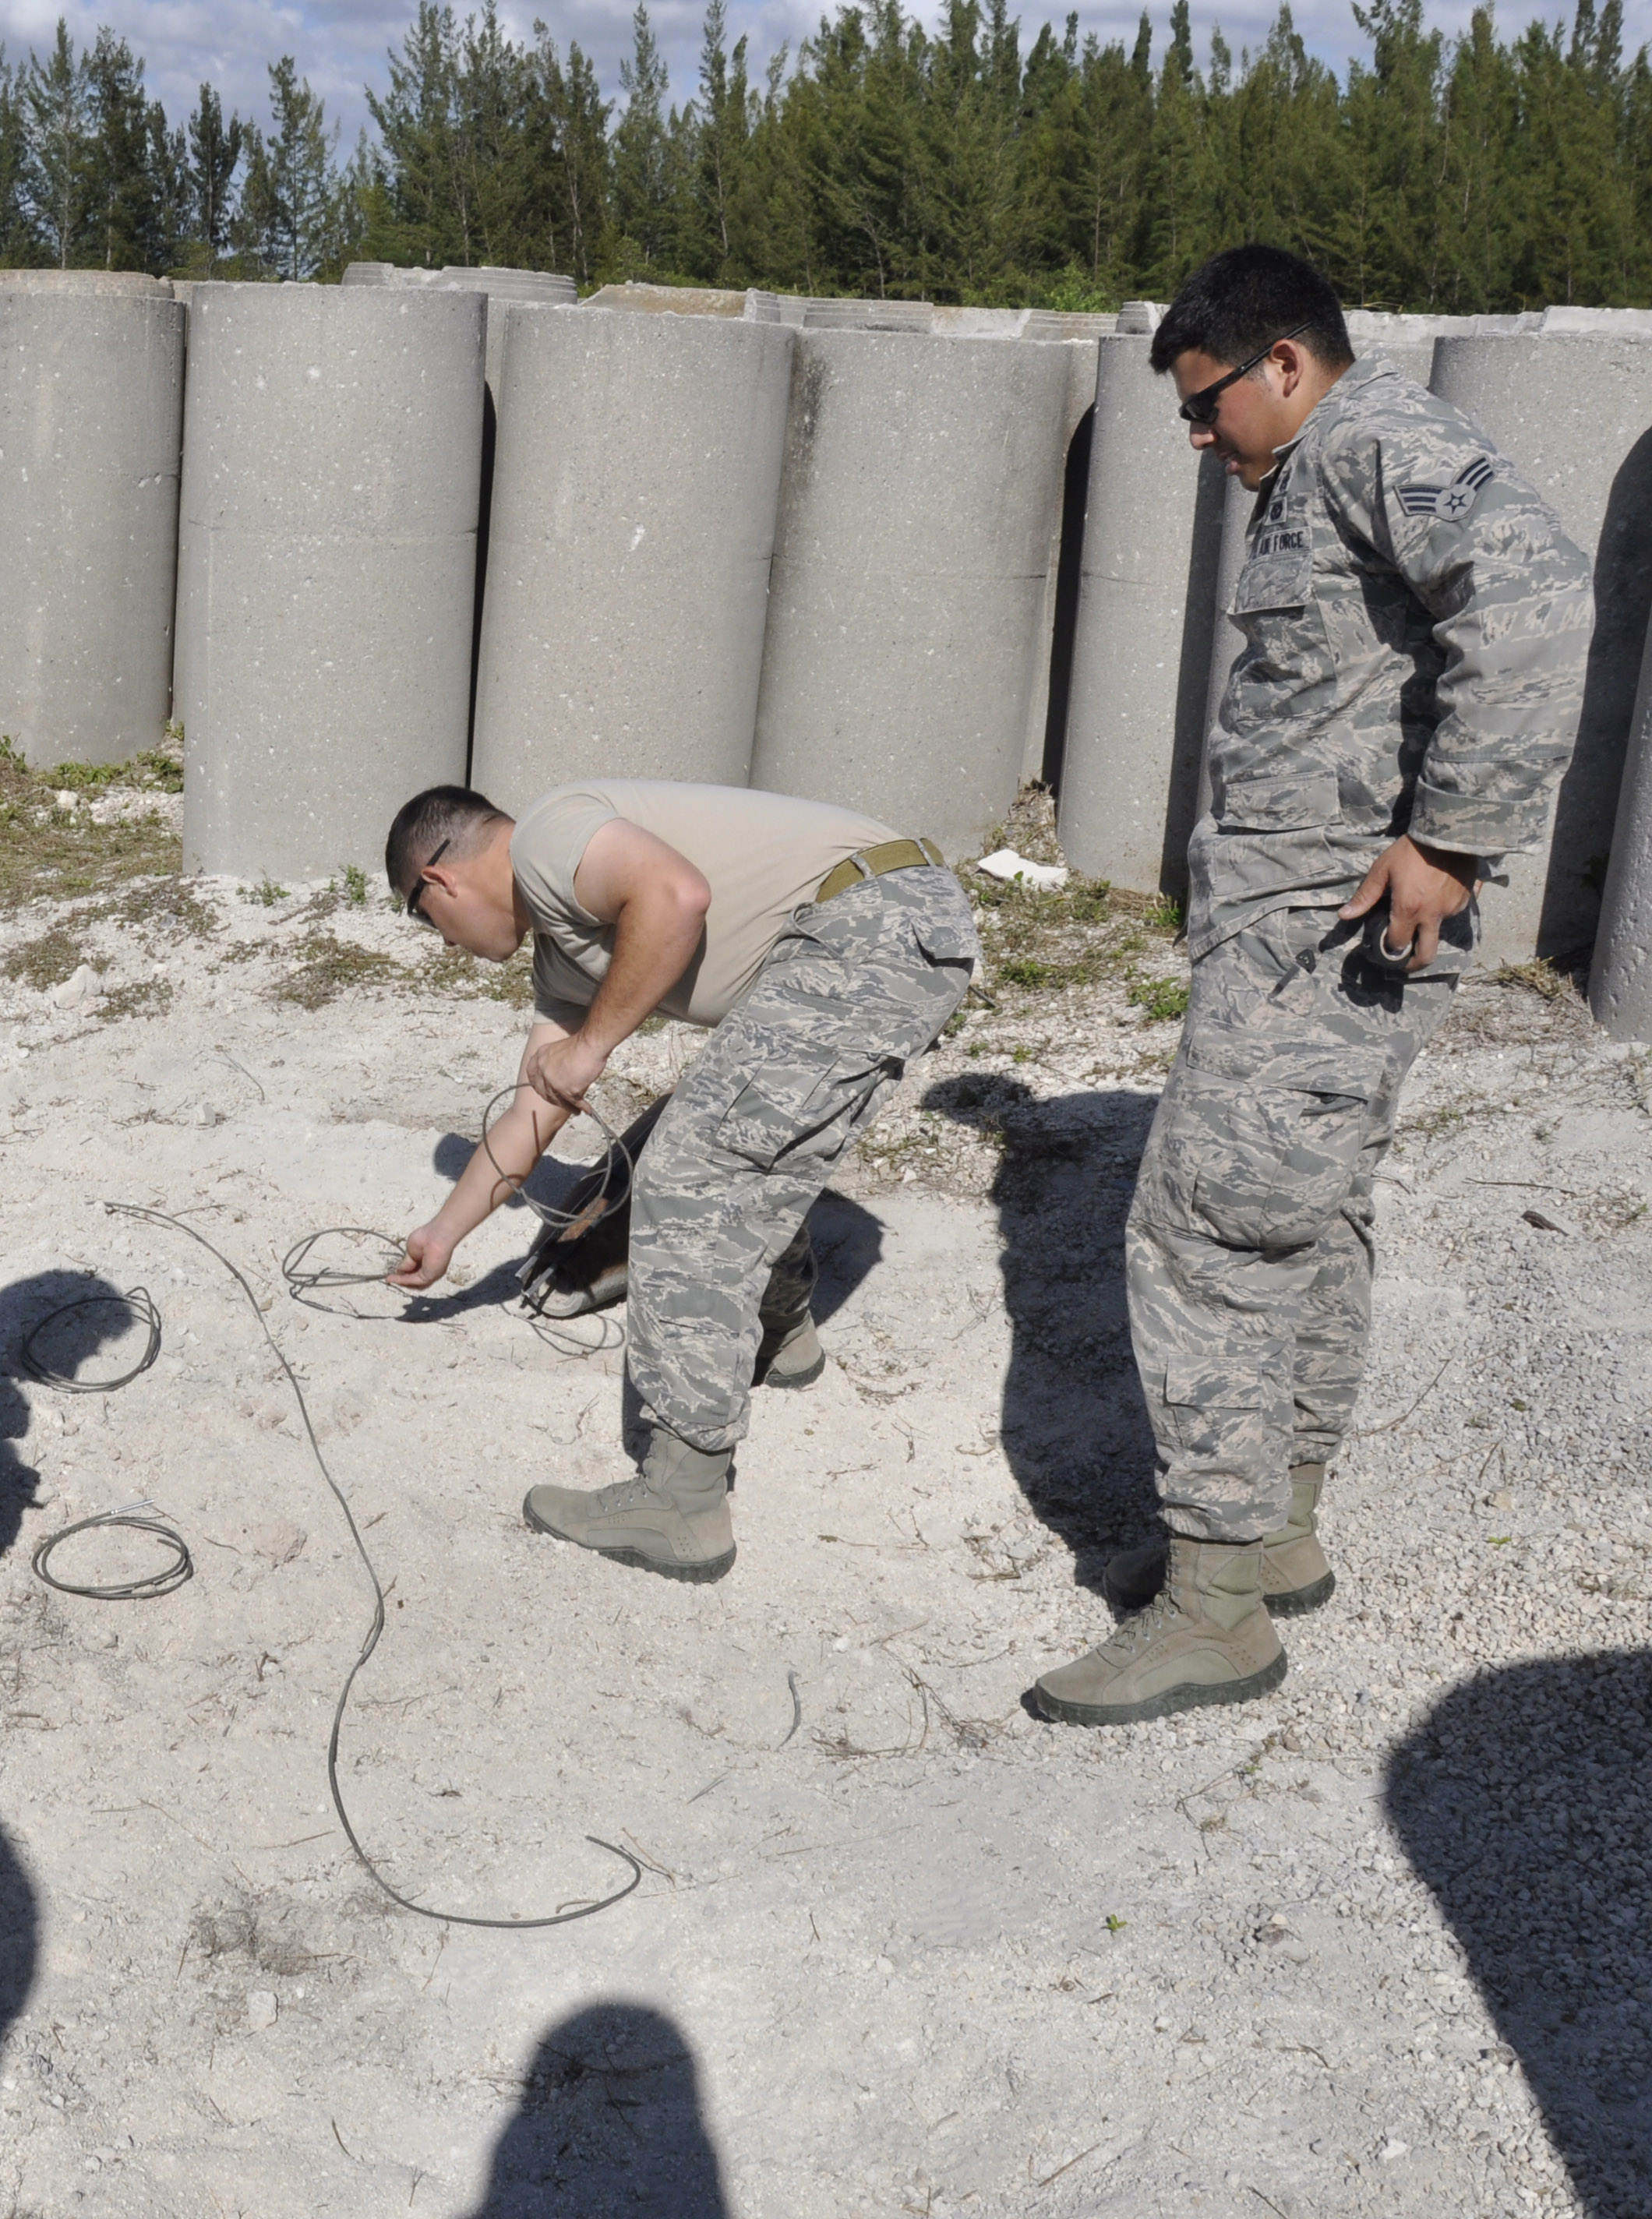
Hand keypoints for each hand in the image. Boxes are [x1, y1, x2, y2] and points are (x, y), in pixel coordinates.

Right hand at [388, 1222, 454, 1289]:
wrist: (436, 1236)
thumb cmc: (427, 1237)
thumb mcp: (411, 1251)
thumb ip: (407, 1263)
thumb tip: (399, 1270)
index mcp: (428, 1262)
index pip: (415, 1271)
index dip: (404, 1273)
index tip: (393, 1273)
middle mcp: (430, 1270)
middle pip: (414, 1280)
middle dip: (402, 1280)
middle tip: (390, 1279)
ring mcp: (431, 1274)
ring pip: (413, 1283)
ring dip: (400, 1282)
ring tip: (389, 1280)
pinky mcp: (429, 1276)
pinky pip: (413, 1280)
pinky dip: (402, 1280)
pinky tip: (393, 1278)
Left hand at [523, 1030, 607, 1115]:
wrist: (591, 1044)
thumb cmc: (582, 1045)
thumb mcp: (559, 1050)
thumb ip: (555, 1062)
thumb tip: (560, 1076)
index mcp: (540, 1057)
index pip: (532, 1076)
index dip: (538, 1086)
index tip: (545, 1092)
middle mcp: (543, 1070)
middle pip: (545, 1091)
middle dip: (553, 1099)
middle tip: (562, 1103)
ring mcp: (552, 1081)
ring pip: (558, 1099)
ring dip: (568, 1106)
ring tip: (577, 1110)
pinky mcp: (565, 1089)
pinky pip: (573, 1102)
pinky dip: (581, 1107)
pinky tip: (587, 1109)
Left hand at [1340, 834, 1477, 971]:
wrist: (1449, 830)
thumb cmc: (1411, 848)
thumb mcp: (1383, 869)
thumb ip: (1365, 895)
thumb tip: (1344, 915)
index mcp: (1409, 909)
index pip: (1397, 945)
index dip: (1389, 949)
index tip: (1385, 946)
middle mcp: (1432, 915)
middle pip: (1426, 955)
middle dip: (1414, 964)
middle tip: (1406, 963)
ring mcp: (1452, 909)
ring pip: (1440, 932)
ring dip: (1429, 931)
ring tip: (1420, 916)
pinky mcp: (1467, 899)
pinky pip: (1454, 913)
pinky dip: (1444, 911)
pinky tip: (1436, 896)